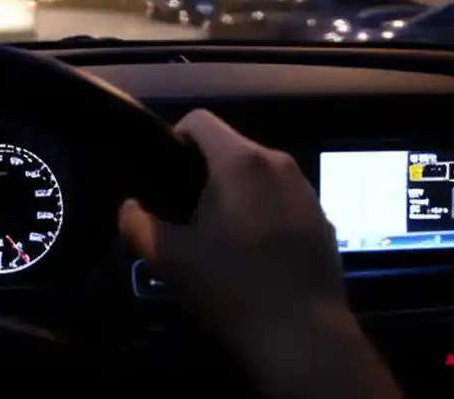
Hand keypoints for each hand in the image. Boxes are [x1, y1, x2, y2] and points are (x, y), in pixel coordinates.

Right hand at [120, 110, 399, 397]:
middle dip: (203, 172)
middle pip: (230, 147)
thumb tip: (130, 207)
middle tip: (184, 214)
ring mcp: (307, 190)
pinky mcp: (324, 218)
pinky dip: (263, 212)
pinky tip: (254, 254)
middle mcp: (278, 164)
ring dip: (235, 193)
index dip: (173, 139)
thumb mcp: (169, 259)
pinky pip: (282, 199)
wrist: (303, 335)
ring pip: (258, 174)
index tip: (163, 177)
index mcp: (240, 162)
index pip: (199, 119)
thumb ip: (137, 224)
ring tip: (219, 236)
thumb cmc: (231, 288)